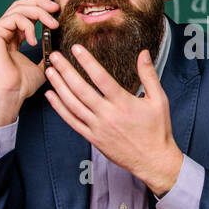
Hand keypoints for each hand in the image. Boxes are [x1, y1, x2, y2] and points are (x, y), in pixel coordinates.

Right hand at [0, 0, 61, 126]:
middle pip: (20, 5)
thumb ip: (46, 52)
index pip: (23, 12)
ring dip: (39, 13)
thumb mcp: (41, 65)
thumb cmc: (22, 85)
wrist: (9, 95)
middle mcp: (2, 31)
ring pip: (18, 9)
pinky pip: (13, 19)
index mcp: (11, 36)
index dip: (36, 1)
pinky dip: (28, 25)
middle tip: (56, 8)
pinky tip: (34, 40)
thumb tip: (57, 43)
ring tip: (52, 25)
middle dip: (40, 3)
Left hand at [43, 44, 183, 195]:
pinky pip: (72, 121)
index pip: (101, 78)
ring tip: (49, 71)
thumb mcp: (159, 100)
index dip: (87, 62)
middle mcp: (108, 115)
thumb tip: (143, 53)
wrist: (153, 160)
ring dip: (59, 87)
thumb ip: (149, 75)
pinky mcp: (93, 138)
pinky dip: (60, 108)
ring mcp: (98, 128)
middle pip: (81, 89)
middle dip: (66, 71)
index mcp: (123, 103)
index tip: (76, 48)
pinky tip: (51, 96)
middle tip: (55, 56)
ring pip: (73, 105)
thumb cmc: (157, 130)